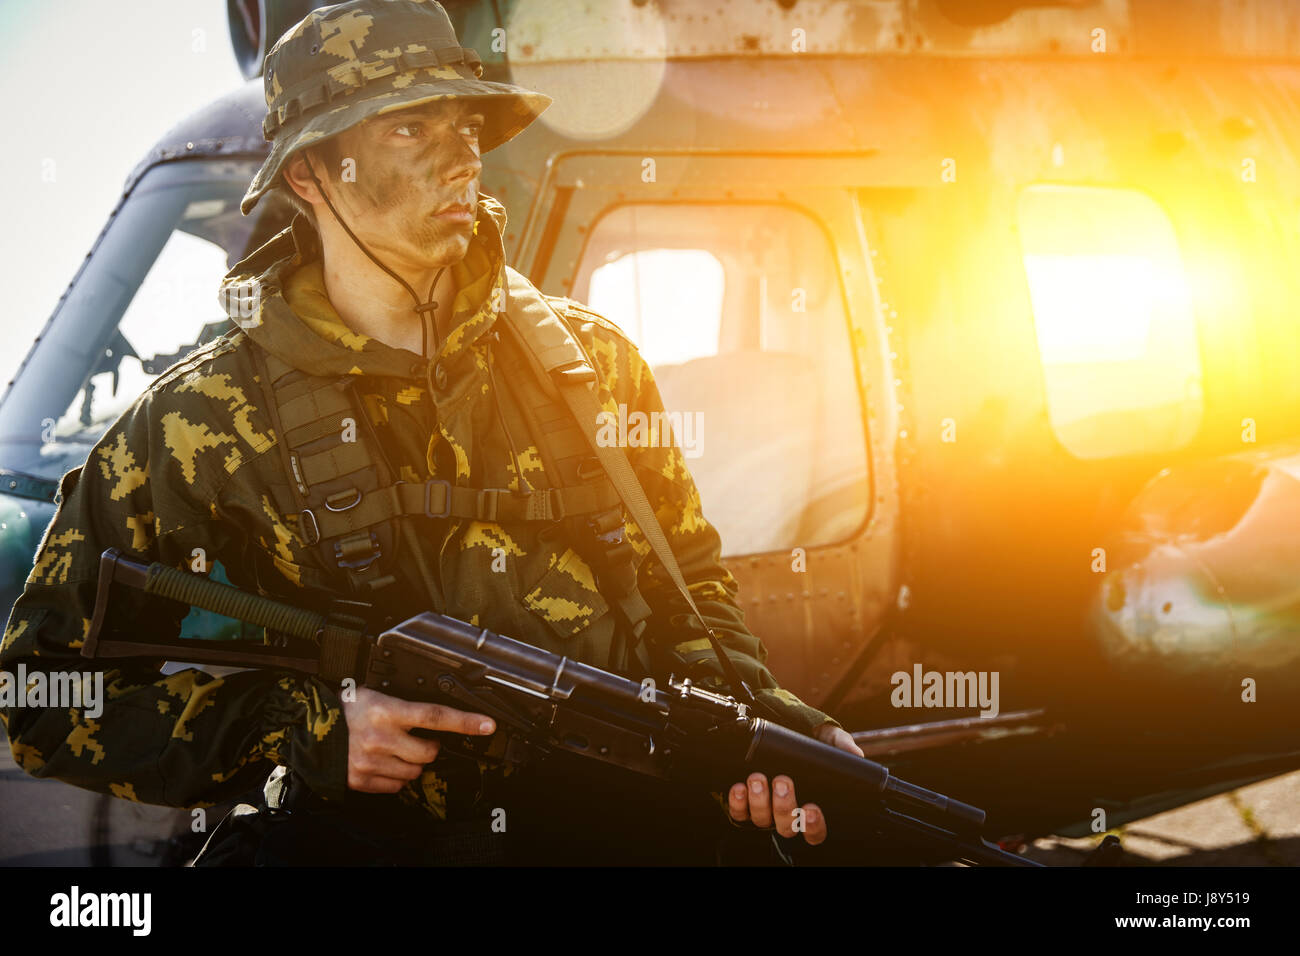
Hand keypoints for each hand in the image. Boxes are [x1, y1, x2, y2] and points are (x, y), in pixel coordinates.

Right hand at [341, 686, 495, 793]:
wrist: (310, 728)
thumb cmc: (347, 708)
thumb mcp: (377, 694)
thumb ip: (406, 705)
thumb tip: (440, 715)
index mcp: (385, 710)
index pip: (435, 716)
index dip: (464, 722)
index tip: (487, 725)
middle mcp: (379, 737)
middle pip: (429, 752)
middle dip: (430, 747)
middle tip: (414, 737)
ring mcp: (370, 761)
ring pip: (415, 772)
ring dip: (412, 763)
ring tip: (395, 748)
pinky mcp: (361, 780)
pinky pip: (396, 786)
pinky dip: (396, 776)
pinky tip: (383, 761)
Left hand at [725, 722, 864, 843]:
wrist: (776, 725)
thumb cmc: (807, 740)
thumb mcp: (826, 737)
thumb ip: (841, 742)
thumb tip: (856, 753)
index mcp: (810, 807)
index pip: (815, 831)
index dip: (814, 825)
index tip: (812, 808)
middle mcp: (786, 814)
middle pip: (787, 826)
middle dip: (784, 806)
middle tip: (783, 781)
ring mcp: (764, 810)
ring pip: (762, 819)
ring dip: (759, 801)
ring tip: (758, 778)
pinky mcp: (743, 804)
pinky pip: (739, 813)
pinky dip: (738, 803)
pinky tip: (739, 788)